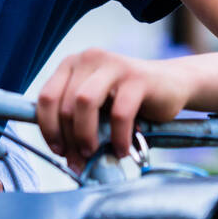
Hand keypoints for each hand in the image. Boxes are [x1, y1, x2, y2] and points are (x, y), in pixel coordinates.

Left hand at [36, 48, 190, 172]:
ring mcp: (113, 64)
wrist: (171, 85)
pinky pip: (119, 113)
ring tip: (94, 153)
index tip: (58, 151)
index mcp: (71, 64)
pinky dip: (118, 137)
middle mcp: (89, 58)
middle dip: (69, 138)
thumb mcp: (97, 108)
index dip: (48, 128)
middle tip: (80, 160)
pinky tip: (122, 150)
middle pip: (65, 103)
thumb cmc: (127, 101)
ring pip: (84, 102)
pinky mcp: (137, 77)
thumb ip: (79, 124)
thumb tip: (68, 159)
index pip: (46, 97)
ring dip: (85, 134)